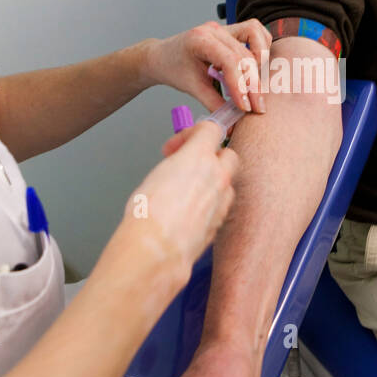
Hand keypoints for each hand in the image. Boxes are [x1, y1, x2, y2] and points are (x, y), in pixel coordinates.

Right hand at [124, 121, 237, 283]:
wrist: (156, 247)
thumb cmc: (148, 212)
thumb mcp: (155, 175)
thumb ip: (175, 165)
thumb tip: (177, 168)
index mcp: (199, 157)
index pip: (211, 129)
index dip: (193, 133)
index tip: (179, 144)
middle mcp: (217, 176)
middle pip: (228, 155)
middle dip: (212, 156)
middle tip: (190, 165)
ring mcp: (222, 200)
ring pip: (227, 182)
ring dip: (213, 181)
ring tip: (188, 190)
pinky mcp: (220, 222)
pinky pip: (221, 205)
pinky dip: (211, 204)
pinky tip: (191, 211)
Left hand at [143, 20, 270, 113]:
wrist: (162, 57)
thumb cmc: (173, 68)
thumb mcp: (192, 88)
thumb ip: (214, 104)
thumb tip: (234, 123)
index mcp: (200, 40)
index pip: (230, 61)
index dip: (241, 86)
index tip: (245, 107)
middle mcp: (214, 30)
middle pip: (245, 55)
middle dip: (253, 84)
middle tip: (257, 106)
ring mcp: (224, 27)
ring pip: (256, 37)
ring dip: (260, 62)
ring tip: (256, 85)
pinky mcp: (231, 30)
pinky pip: (256, 32)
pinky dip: (261, 48)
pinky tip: (256, 68)